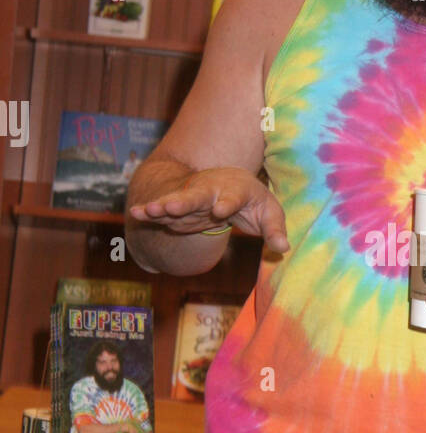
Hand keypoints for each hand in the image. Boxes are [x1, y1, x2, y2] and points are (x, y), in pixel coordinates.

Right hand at [128, 167, 288, 252]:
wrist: (231, 185)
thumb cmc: (253, 202)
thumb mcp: (269, 213)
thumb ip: (274, 230)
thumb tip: (283, 248)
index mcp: (236, 191)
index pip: (232, 197)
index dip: (227, 203)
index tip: (220, 209)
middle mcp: (211, 191)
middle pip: (197, 195)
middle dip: (184, 201)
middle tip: (170, 206)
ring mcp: (192, 198)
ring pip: (175, 201)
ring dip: (161, 206)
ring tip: (146, 211)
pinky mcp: (179, 208)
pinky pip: (162, 209)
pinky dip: (149, 211)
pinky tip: (135, 214)